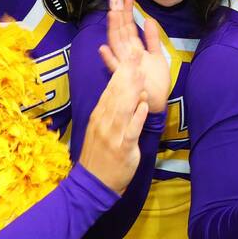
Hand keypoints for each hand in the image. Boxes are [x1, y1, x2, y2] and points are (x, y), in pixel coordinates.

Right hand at [78, 49, 150, 195]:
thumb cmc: (100, 155)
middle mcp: (104, 121)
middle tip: (136, 55)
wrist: (93, 183)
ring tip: (141, 74)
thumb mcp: (101, 128)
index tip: (130, 55)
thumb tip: (121, 91)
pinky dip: (137, 117)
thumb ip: (111, 110)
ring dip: (132, 90)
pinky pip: (131, 130)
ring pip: (123, 108)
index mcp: (100, 115)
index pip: (110, 89)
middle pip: (116, 94)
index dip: (121, 71)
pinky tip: (144, 106)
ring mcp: (112, 134)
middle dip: (127, 74)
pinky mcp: (123, 148)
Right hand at [98, 0, 170, 113]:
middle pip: (120, 31)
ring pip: (117, 44)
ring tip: (113, 13)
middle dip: (118, 14)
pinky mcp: (125, 78)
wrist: (158, 102)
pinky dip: (109, 59)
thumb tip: (148, 20)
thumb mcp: (157, 55)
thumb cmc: (156, 81)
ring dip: (114, 29)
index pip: (128, 27)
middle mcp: (127, 55)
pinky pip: (115, 68)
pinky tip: (103, 49)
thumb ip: (152, 38)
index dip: (127, 12)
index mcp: (134, 50)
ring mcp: (125, 65)